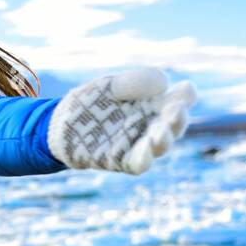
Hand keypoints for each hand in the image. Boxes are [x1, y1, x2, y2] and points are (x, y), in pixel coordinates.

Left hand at [46, 67, 195, 174]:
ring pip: (160, 146)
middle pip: (175, 124)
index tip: (185, 90)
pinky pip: (138, 163)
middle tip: (176, 110)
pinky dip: (144, 157)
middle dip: (178, 118)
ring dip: (164, 139)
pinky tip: (146, 149)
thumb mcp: (108, 86)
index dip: (186, 96)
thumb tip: (164, 83)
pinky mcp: (121, 160)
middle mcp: (152, 124)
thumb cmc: (91, 102)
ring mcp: (138, 144)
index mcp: (154, 103)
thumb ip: (132, 82)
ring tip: (161, 131)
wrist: (59, 124)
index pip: (180, 99)